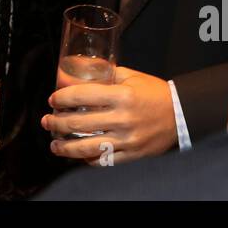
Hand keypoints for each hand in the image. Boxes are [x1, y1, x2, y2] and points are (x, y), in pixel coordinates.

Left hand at [40, 67, 177, 164]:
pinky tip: (78, 156)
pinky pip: (104, 161)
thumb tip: (79, 66)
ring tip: (54, 144)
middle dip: (57, 122)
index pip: (83, 96)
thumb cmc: (154, 93)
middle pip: (79, 122)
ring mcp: (127, 139)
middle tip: (46, 121)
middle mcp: (123, 118)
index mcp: (122, 95)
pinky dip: (88, 159)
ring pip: (88, 146)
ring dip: (66, 147)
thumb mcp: (132, 76)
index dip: (62, 98)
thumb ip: (106, 73)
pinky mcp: (131, 154)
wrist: (181, 114)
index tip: (52, 100)